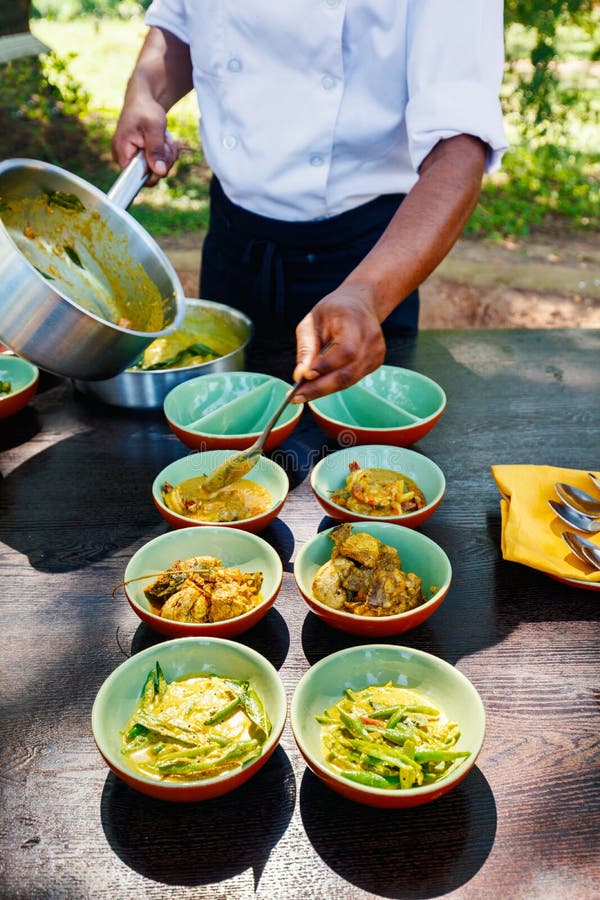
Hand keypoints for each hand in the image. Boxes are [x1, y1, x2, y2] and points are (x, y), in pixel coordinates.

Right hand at [112, 95, 178, 184]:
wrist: (143, 101)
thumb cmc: (146, 110)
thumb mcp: (154, 127)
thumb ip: (156, 150)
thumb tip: (159, 173)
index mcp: (122, 152)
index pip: (135, 179)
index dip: (153, 174)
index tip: (163, 159)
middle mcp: (124, 159)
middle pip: (149, 176)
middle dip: (164, 161)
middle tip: (168, 143)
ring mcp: (132, 159)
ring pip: (156, 171)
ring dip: (167, 157)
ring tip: (165, 139)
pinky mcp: (140, 158)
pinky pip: (156, 165)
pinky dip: (164, 155)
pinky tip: (164, 142)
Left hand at [292, 284, 385, 401]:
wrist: (359, 304)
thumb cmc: (333, 311)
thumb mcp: (313, 322)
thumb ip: (307, 348)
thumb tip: (300, 376)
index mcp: (354, 321)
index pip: (345, 350)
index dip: (325, 366)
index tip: (303, 377)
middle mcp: (371, 338)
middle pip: (348, 372)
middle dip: (320, 387)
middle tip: (297, 397)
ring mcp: (377, 352)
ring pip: (349, 380)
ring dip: (325, 389)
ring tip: (303, 394)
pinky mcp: (376, 362)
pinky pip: (352, 379)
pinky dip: (334, 384)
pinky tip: (319, 384)